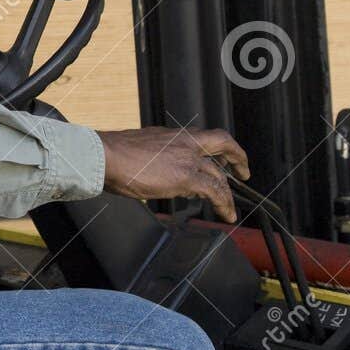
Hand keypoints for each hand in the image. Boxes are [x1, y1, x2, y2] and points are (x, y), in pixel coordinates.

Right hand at [97, 127, 250, 222]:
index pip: (206, 136)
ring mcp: (186, 158)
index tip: (229, 154)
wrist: (105, 156)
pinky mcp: (185, 176)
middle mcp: (184, 142)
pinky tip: (225, 214)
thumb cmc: (113, 155)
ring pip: (218, 175)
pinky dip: (223, 203)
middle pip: (222, 147)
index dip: (223, 145)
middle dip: (238, 160)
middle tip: (243, 173)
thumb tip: (164, 175)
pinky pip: (213, 190)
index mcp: (172, 135)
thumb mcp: (141, 150)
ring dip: (227, 194)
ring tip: (230, 210)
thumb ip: (158, 159)